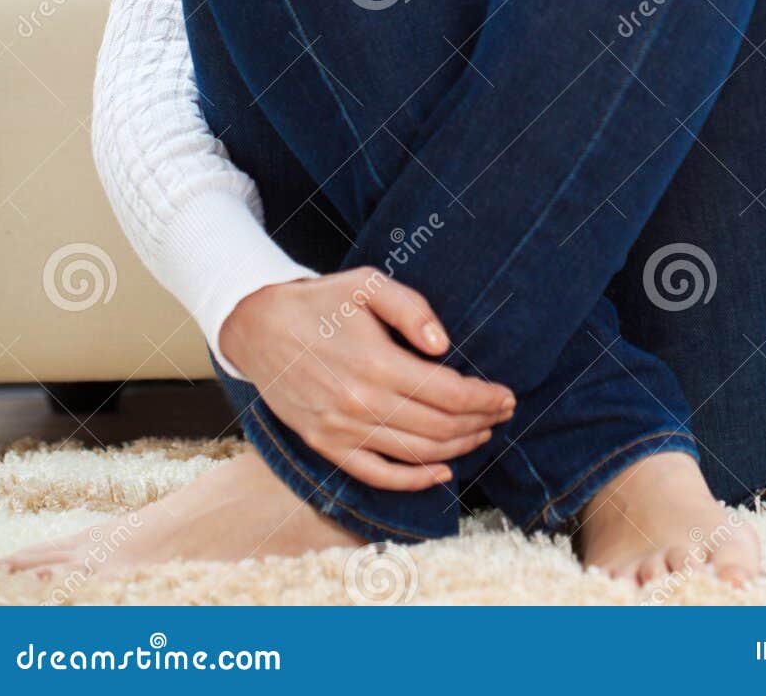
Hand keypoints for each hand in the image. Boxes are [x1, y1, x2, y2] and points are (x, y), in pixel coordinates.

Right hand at [218, 268, 516, 490]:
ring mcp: (342, 431)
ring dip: (457, 448)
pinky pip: (377, 475)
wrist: (259, 327)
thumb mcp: (367, 284)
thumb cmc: (320, 302)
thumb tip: (444, 346)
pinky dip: (414, 481)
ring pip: (415, 454)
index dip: (484, 398)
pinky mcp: (327, 446)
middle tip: (502, 412)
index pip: (448, 393)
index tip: (506, 395)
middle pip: (438, 427)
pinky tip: (441, 472)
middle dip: (479, 421)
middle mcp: (360, 404)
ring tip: (481, 432)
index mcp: (375, 363)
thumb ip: (411, 309)